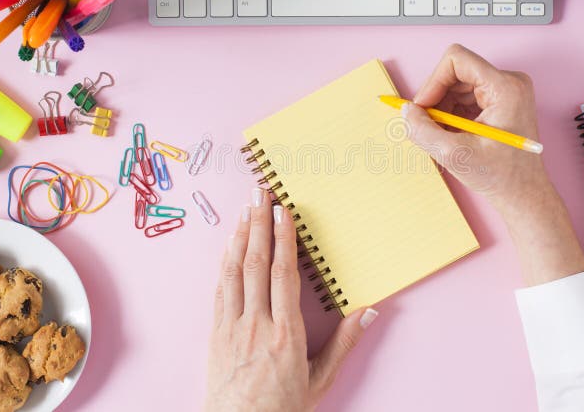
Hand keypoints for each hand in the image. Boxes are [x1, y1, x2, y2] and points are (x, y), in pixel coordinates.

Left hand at [205, 188, 378, 411]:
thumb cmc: (282, 408)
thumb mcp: (320, 380)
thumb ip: (344, 344)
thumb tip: (368, 311)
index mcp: (286, 334)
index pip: (283, 275)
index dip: (283, 240)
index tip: (283, 211)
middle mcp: (256, 325)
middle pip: (256, 264)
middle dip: (259, 224)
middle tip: (260, 193)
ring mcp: (231, 327)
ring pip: (234, 272)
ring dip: (240, 236)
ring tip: (245, 208)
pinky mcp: (215, 333)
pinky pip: (220, 290)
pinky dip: (225, 262)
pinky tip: (229, 244)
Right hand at [405, 46, 583, 284]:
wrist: (523, 193)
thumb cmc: (501, 176)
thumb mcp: (455, 155)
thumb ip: (424, 131)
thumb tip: (405, 111)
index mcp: (505, 88)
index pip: (456, 60)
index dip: (433, 81)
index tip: (423, 108)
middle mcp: (508, 82)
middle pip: (455, 72)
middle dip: (435, 98)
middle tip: (427, 125)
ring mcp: (505, 90)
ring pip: (456, 84)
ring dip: (442, 108)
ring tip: (443, 134)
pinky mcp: (499, 100)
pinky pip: (464, 96)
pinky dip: (451, 113)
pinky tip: (453, 134)